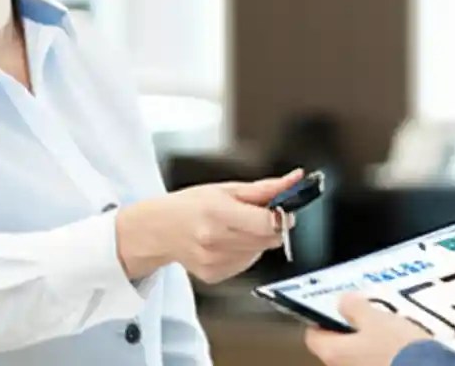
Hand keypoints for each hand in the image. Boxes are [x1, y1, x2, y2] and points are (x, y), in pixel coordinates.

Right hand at [116, 168, 303, 282]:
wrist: (159, 229)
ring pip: (259, 253)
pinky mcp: (214, 275)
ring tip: (235, 227)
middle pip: (268, 240)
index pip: (267, 223)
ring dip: (257, 240)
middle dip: (271, 226)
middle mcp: (214, 240)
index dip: (282, 216)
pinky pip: (246, 264)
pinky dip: (244, 252)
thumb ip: (264, 188)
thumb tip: (295, 179)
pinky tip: (227, 242)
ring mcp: (213, 261)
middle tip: (258, 214)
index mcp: (217, 212)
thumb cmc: (191, 205)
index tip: (283, 209)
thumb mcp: (226, 188)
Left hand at [305, 293, 431, 365]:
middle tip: (364, 315)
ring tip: (385, 329)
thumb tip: (343, 302)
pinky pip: (373, 364)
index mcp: (334, 352)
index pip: (313, 336)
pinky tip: (397, 346)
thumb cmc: (397, 349)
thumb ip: (354, 308)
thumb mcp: (375, 318)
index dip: (321, 320)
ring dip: (366, 344)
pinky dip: (380, 356)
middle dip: (348, 331)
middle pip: (336, 347)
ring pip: (356, 358)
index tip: (333, 309)